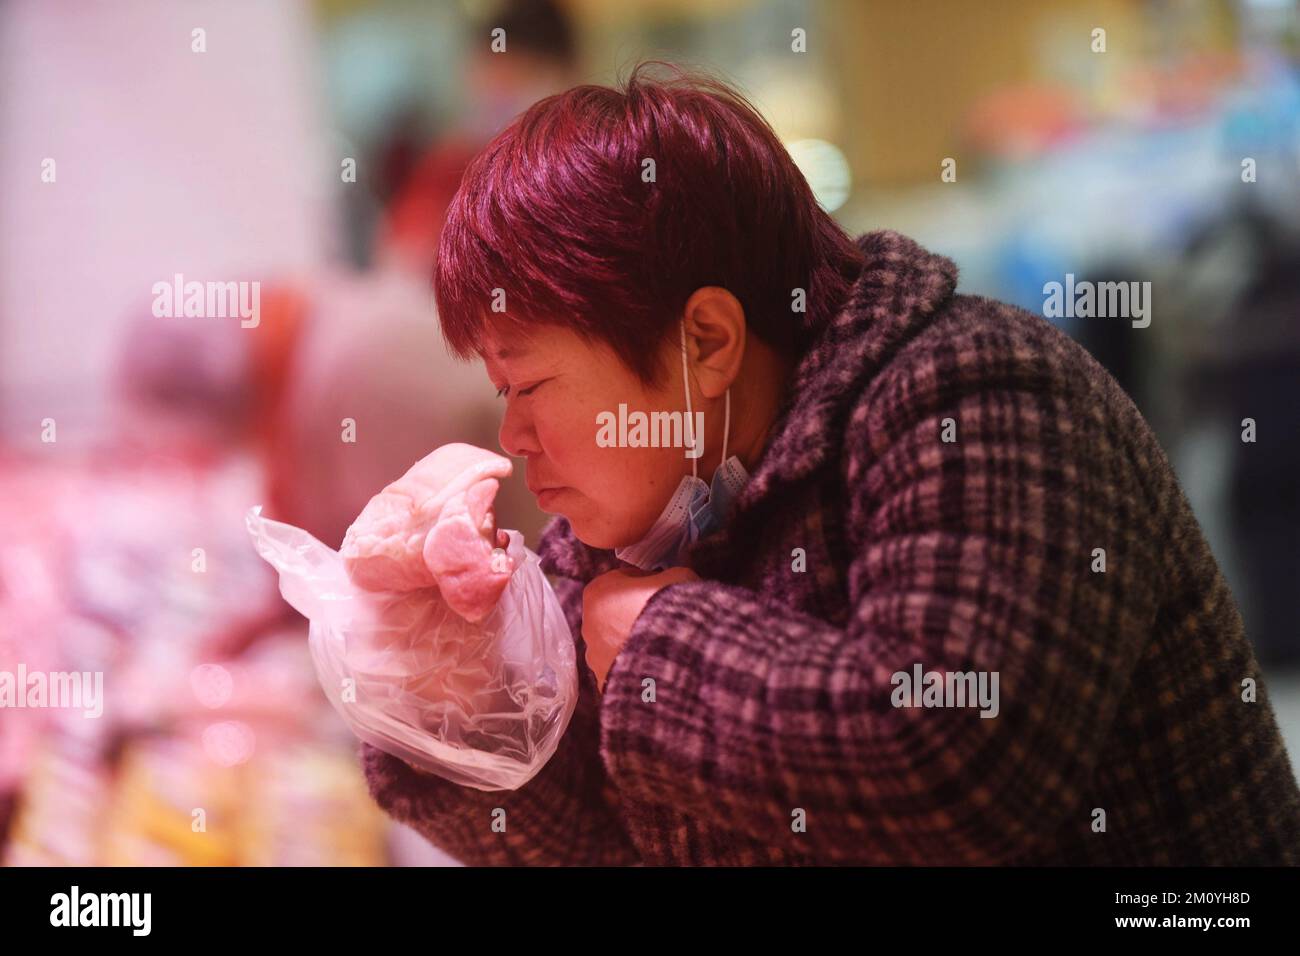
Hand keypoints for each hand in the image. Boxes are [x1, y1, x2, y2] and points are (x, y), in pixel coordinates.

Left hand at [582, 565, 699, 692]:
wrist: (675, 659)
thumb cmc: (671, 611)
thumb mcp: (677, 575)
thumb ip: (666, 574)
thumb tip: (668, 580)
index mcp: (598, 591)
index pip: (620, 580)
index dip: (643, 582)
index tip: (658, 589)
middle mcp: (589, 623)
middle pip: (614, 612)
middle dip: (634, 613)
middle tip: (661, 616)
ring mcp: (595, 655)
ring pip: (614, 642)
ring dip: (632, 641)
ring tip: (661, 643)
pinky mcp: (605, 679)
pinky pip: (619, 667)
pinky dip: (633, 665)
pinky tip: (655, 663)